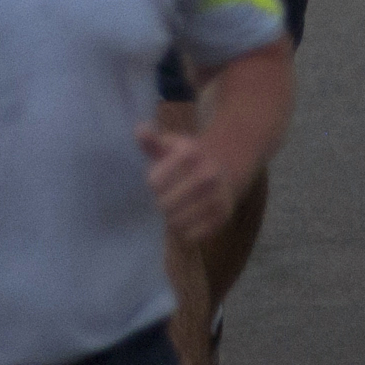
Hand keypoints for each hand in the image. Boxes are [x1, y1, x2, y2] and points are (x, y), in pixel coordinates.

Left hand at [141, 120, 238, 240]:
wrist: (224, 170)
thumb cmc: (186, 160)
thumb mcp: (168, 145)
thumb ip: (150, 140)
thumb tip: (140, 130)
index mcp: (190, 153)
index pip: (154, 182)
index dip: (153, 183)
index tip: (158, 181)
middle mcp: (207, 174)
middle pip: (164, 204)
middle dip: (161, 203)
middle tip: (165, 199)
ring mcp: (217, 196)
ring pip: (178, 221)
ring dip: (171, 219)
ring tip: (174, 210)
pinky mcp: (223, 215)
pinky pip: (193, 234)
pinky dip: (185, 232)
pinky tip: (187, 221)